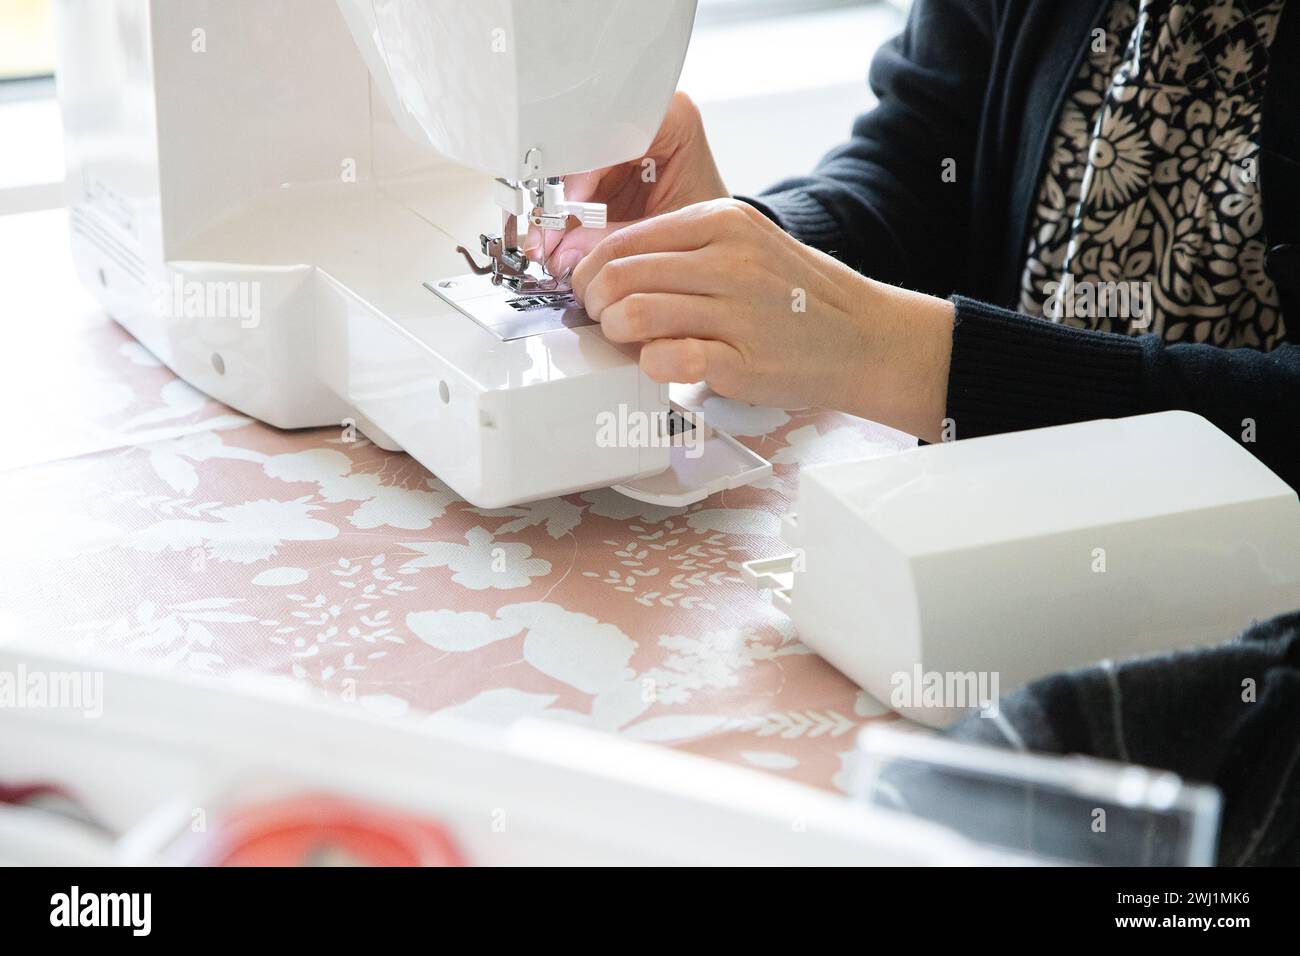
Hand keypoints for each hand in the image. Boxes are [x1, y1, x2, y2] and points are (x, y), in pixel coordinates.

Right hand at [524, 92, 728, 279]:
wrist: (718, 241)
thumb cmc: (710, 228)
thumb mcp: (664, 232)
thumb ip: (614, 240)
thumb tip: (564, 253)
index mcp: (671, 118)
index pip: (611, 129)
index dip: (584, 166)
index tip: (569, 203)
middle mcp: (642, 121)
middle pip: (584, 148)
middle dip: (564, 196)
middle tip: (548, 233)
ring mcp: (620, 142)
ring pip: (572, 170)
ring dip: (557, 211)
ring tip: (548, 244)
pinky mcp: (605, 167)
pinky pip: (573, 188)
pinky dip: (563, 217)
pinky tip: (556, 240)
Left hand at [570, 198, 955, 441]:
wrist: (866, 338)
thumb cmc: (800, 296)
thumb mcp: (748, 246)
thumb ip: (686, 251)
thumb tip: (612, 267)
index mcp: (724, 221)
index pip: (627, 238)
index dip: (593, 267)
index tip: (589, 287)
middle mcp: (729, 259)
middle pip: (620, 274)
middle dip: (595, 301)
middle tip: (602, 318)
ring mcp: (737, 310)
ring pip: (633, 313)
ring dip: (616, 333)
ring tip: (629, 341)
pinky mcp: (741, 361)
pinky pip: (665, 359)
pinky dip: (650, 364)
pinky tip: (663, 363)